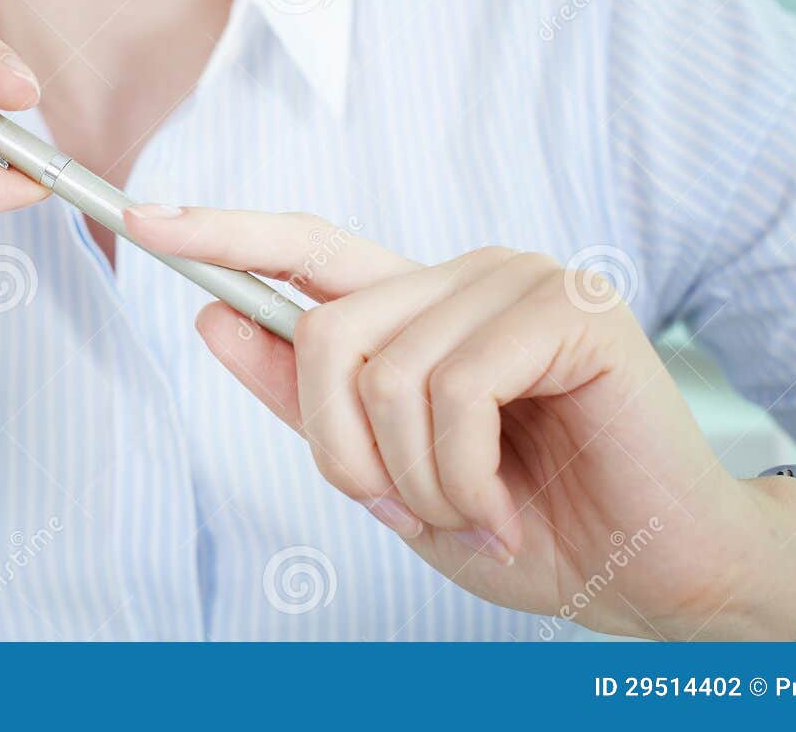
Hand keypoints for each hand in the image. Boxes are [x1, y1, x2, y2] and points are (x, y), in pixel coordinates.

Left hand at [125, 205, 795, 640]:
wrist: (654, 576)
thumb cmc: (529, 525)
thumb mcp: (390, 476)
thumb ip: (306, 399)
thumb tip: (210, 314)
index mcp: (421, 307)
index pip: (307, 248)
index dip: (224, 233)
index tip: (141, 219)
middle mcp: (464, 275)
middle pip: (324, 331)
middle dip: (340, 447)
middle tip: (405, 509)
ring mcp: (520, 280)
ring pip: (385, 370)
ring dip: (414, 477)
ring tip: (471, 511)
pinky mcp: (571, 308)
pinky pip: (455, 388)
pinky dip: (460, 475)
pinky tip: (502, 506)